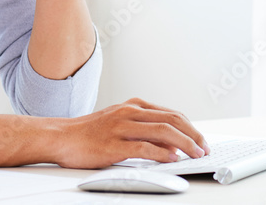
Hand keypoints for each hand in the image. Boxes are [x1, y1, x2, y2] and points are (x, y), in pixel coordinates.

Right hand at [52, 98, 210, 168]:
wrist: (61, 137)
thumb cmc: (90, 133)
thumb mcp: (120, 123)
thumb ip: (143, 129)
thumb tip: (171, 144)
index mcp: (134, 106)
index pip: (172, 113)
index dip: (190, 127)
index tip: (201, 140)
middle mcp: (130, 112)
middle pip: (172, 120)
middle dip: (193, 135)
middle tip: (205, 148)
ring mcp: (122, 127)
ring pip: (162, 131)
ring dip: (184, 144)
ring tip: (196, 154)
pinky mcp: (113, 144)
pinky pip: (143, 147)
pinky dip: (162, 153)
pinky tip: (173, 159)